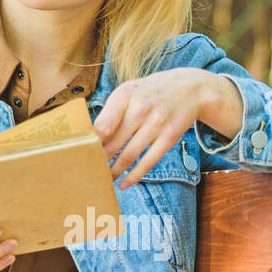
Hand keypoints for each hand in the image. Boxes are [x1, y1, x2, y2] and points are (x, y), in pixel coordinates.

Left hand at [93, 68, 241, 188]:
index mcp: (125, 96)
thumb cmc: (151, 91)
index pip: (102, 125)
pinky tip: (124, 184)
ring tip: (103, 180)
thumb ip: (110, 110)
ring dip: (114, 171)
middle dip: (99, 160)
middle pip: (113, 143)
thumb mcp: (129, 90)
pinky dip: (135, 175)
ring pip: (129, 155)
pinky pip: (149, 161)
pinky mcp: (169, 137)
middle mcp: (140, 110)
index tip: (80, 155)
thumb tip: (91, 135)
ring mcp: (157, 124)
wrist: (191, 88)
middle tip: (87, 173)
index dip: (89, 143)